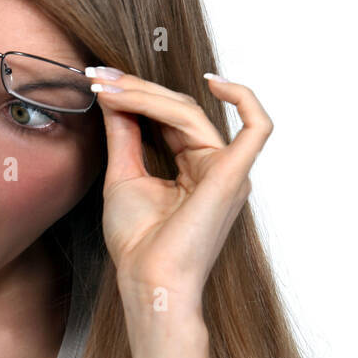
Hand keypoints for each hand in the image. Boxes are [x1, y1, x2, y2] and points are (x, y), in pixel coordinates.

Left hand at [88, 67, 272, 315]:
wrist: (147, 278)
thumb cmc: (138, 242)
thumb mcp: (124, 176)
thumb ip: (125, 135)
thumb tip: (115, 97)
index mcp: (193, 168)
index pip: (168, 117)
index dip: (136, 95)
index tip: (100, 82)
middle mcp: (215, 165)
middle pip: (179, 109)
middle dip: (137, 90)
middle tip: (100, 79)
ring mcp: (227, 170)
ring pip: (192, 113)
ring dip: (148, 96)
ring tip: (110, 89)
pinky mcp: (234, 176)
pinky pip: (257, 128)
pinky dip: (244, 100)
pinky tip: (214, 82)